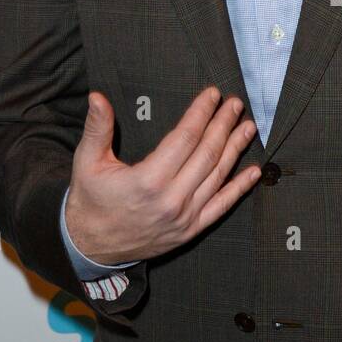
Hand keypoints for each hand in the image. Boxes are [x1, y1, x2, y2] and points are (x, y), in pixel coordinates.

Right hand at [64, 86, 262, 264]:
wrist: (90, 246)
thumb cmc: (90, 200)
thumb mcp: (87, 162)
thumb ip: (96, 128)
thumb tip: (97, 97)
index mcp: (147, 180)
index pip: (184, 138)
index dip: (201, 113)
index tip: (212, 95)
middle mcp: (171, 200)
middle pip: (207, 153)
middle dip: (224, 125)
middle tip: (236, 104)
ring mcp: (184, 217)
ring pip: (218, 177)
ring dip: (235, 149)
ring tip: (248, 127)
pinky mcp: (190, 230)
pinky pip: (221, 207)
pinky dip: (239, 188)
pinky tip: (254, 171)